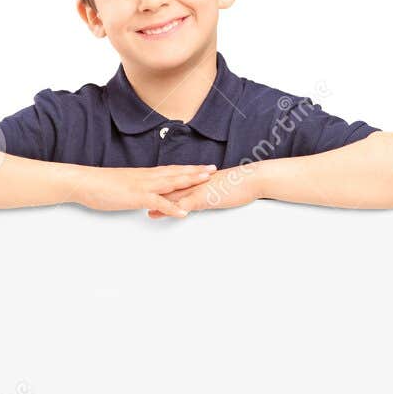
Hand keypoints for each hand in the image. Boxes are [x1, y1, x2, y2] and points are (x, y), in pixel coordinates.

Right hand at [75, 164, 217, 217]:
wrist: (85, 182)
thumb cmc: (101, 185)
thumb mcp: (124, 185)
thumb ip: (137, 187)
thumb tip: (145, 192)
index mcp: (144, 175)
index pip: (170, 170)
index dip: (187, 168)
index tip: (202, 167)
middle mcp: (147, 177)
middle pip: (176, 173)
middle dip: (196, 171)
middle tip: (214, 169)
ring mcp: (143, 186)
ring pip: (171, 182)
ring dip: (190, 181)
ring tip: (207, 181)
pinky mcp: (136, 197)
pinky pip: (158, 202)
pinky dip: (171, 207)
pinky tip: (183, 213)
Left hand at [146, 164, 263, 216]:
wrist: (251, 179)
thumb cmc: (238, 183)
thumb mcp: (219, 188)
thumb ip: (208, 192)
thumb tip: (204, 198)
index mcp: (196, 181)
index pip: (174, 185)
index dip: (160, 189)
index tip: (149, 194)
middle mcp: (193, 184)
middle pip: (169, 190)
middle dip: (154, 197)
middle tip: (141, 202)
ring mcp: (197, 190)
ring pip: (174, 197)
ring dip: (160, 204)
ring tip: (148, 212)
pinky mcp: (204, 197)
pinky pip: (186, 203)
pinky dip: (175, 209)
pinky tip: (166, 214)